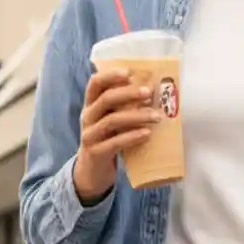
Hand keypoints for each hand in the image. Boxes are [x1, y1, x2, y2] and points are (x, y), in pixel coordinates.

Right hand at [72, 69, 159, 203]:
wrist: (92, 170)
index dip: (110, 75)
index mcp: (90, 104)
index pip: (95, 83)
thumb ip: (123, 106)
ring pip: (111, 121)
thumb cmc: (108, 138)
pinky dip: (132, 136)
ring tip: (157, 116)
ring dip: (136, 116)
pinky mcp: (96, 153)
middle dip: (129, 94)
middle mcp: (87, 117)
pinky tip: (147, 134)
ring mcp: (89, 135)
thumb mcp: (111, 119)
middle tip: (149, 92)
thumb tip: (154, 92)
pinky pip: (114, 142)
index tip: (129, 72)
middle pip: (105, 99)